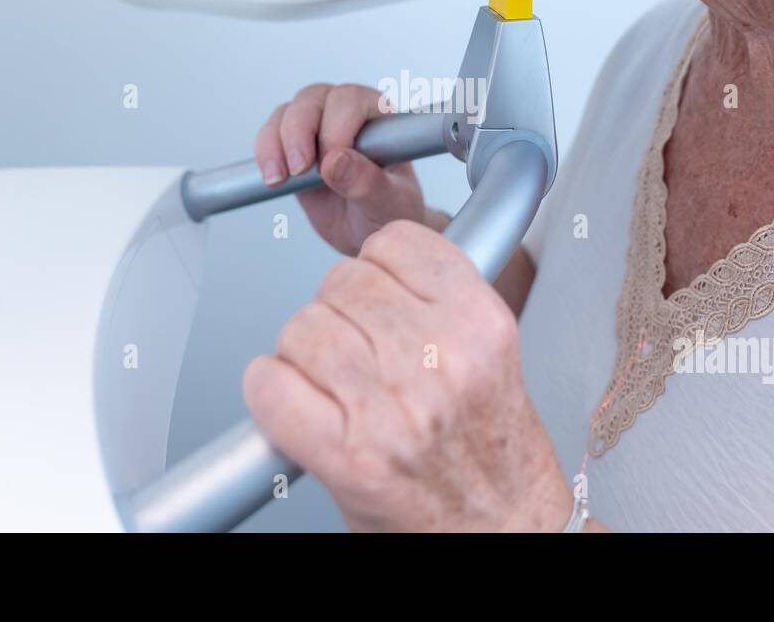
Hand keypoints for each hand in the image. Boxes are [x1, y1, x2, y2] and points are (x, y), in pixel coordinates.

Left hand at [243, 219, 572, 531]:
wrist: (504, 530)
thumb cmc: (495, 455)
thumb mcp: (493, 355)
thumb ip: (443, 302)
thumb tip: (377, 263)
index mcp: (479, 325)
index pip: (396, 243)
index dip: (374, 264)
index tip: (376, 287)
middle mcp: (439, 360)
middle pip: (341, 283)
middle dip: (335, 310)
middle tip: (352, 346)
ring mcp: (390, 408)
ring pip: (302, 329)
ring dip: (301, 352)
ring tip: (329, 381)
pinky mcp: (347, 456)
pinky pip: (271, 388)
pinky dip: (269, 391)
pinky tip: (295, 404)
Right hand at [254, 84, 429, 254]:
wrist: (371, 231)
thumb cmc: (391, 210)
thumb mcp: (387, 203)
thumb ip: (366, 182)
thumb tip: (335, 161)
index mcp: (380, 118)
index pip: (352, 101)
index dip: (336, 126)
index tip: (329, 163)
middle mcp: (347, 114)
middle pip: (313, 99)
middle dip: (300, 131)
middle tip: (300, 169)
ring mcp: (318, 127)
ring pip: (288, 113)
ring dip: (277, 143)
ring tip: (281, 178)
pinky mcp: (294, 145)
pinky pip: (271, 134)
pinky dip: (266, 154)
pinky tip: (273, 179)